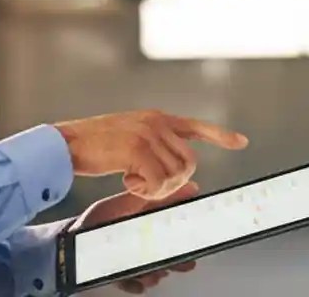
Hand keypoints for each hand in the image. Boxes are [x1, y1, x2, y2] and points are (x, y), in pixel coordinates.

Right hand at [54, 110, 247, 199]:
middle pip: (188, 162)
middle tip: (146, 185)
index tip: (242, 142)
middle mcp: (157, 122)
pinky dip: (145, 190)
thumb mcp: (129, 135)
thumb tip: (178, 169)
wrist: (67, 143)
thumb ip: (153, 143)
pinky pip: (158, 182)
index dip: (219, 135)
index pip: (195, 125)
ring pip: (176, 174)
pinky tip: (126, 181)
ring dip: (157, 188)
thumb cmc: (94, 145)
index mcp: (156, 118)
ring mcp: (148, 134)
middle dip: (173, 182)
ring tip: (133, 181)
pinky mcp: (137, 149)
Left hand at [71, 181, 202, 293]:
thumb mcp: (126, 204)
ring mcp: (131, 263)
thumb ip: (154, 196)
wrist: (69, 240)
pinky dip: (134, 285)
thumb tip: (189, 185)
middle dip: (176, 262)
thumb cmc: (98, 220)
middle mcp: (140, 247)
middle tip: (184, 263)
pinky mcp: (118, 277)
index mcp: (145, 228)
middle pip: (166, 257)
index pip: (171, 234)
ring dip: (154, 273)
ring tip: (152, 271)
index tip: (195, 241)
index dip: (184, 239)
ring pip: (151, 272)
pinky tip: (135, 283)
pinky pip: (132, 285)